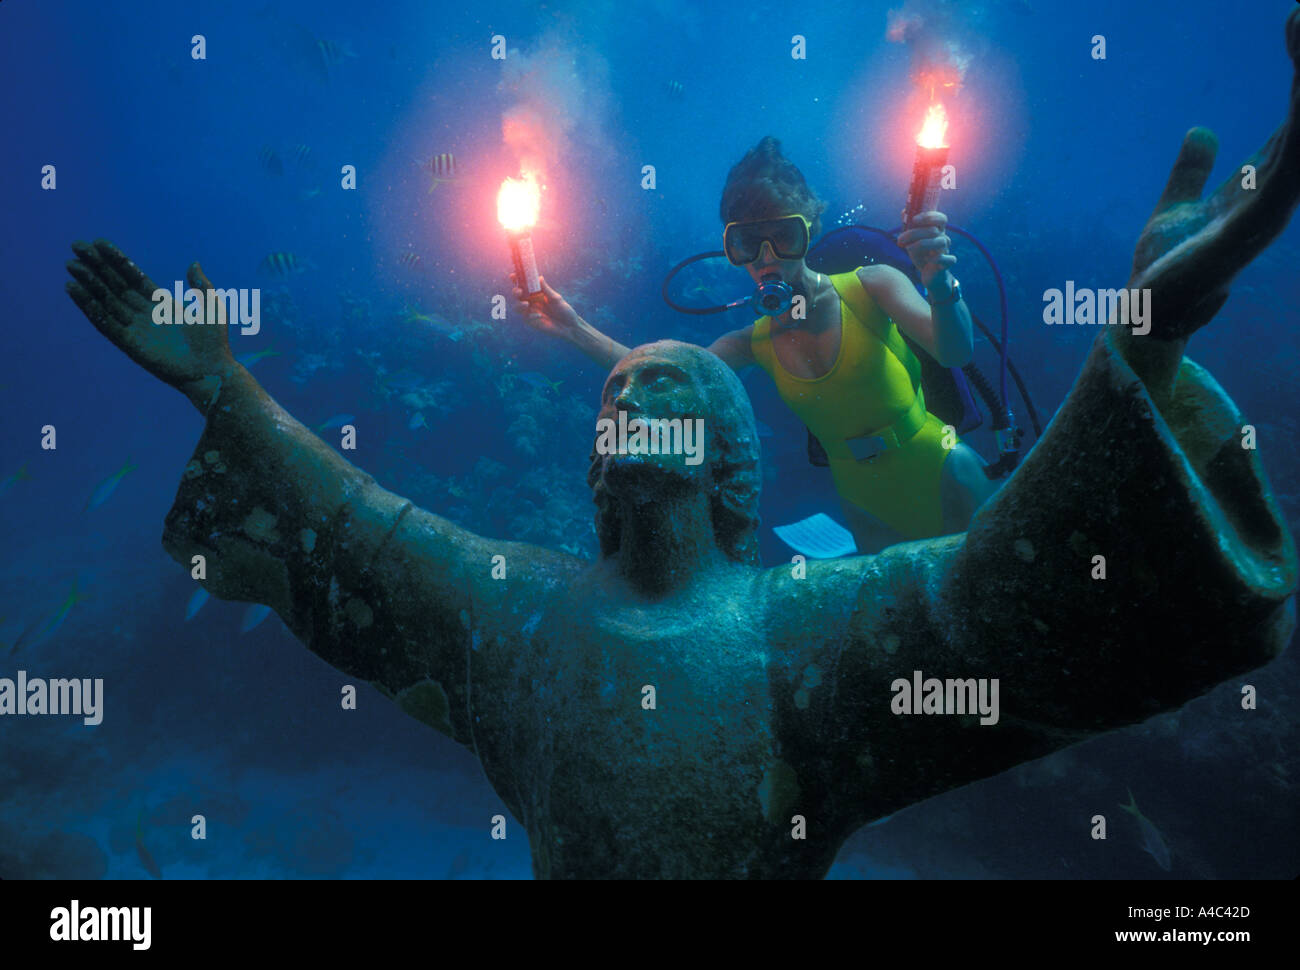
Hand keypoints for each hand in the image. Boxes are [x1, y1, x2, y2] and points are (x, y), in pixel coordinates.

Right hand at [66, 240, 235, 403]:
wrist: (212, 371)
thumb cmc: (215, 343)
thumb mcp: (211, 307)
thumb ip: (201, 285)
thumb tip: (193, 263)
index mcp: (162, 304)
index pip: (133, 277)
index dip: (116, 260)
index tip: (99, 243)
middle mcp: (145, 314)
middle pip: (115, 285)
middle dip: (96, 267)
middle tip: (77, 246)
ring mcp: (135, 328)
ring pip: (106, 301)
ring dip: (88, 284)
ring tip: (72, 265)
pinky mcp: (129, 344)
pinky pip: (105, 322)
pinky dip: (90, 307)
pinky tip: (75, 290)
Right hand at [512, 274, 583, 338]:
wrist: (569, 326)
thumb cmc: (564, 310)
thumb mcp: (555, 298)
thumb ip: (546, 289)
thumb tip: (539, 277)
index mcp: (536, 293)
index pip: (523, 285)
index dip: (516, 280)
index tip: (513, 275)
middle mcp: (531, 301)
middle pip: (516, 295)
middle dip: (515, 291)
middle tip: (520, 291)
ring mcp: (530, 312)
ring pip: (516, 307)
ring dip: (518, 304)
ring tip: (526, 304)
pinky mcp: (532, 322)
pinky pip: (526, 318)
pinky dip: (531, 315)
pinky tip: (539, 316)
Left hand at [896, 212, 956, 290]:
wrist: (930, 275)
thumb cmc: (922, 255)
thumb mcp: (913, 241)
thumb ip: (909, 226)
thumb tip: (904, 211)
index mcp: (938, 231)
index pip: (941, 218)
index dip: (929, 216)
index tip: (914, 220)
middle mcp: (944, 238)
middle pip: (933, 230)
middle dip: (914, 233)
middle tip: (900, 239)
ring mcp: (946, 250)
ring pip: (940, 242)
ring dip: (920, 244)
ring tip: (908, 249)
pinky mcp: (947, 263)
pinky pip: (945, 258)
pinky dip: (936, 258)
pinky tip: (927, 260)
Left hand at [1128, 7, 1299, 340]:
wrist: (1146, 315)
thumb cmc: (1166, 268)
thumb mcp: (1178, 204)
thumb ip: (1192, 170)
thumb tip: (1202, 132)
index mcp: (1260, 185)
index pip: (1294, 122)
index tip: (1299, 26)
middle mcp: (1275, 195)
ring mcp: (1268, 211)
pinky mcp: (1250, 227)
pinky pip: (1285, 174)